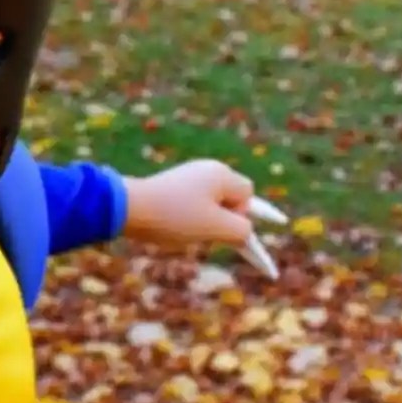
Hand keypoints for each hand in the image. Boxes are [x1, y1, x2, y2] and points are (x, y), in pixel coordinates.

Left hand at [122, 160, 289, 277]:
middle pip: (230, 199)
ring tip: (183, 230)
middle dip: (225, 219)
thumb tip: (244, 232)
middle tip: (207, 232)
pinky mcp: (167, 187)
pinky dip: (188, 219)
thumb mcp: (216, 228)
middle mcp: (204, 170)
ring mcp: (185, 177)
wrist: (125, 207)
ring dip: (205, 222)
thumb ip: (241, 231)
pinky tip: (171, 227)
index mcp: (220, 175)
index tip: (276, 224)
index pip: (248, 196)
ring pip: (209, 205)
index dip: (249, 215)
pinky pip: (189, 206)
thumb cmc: (174, 217)